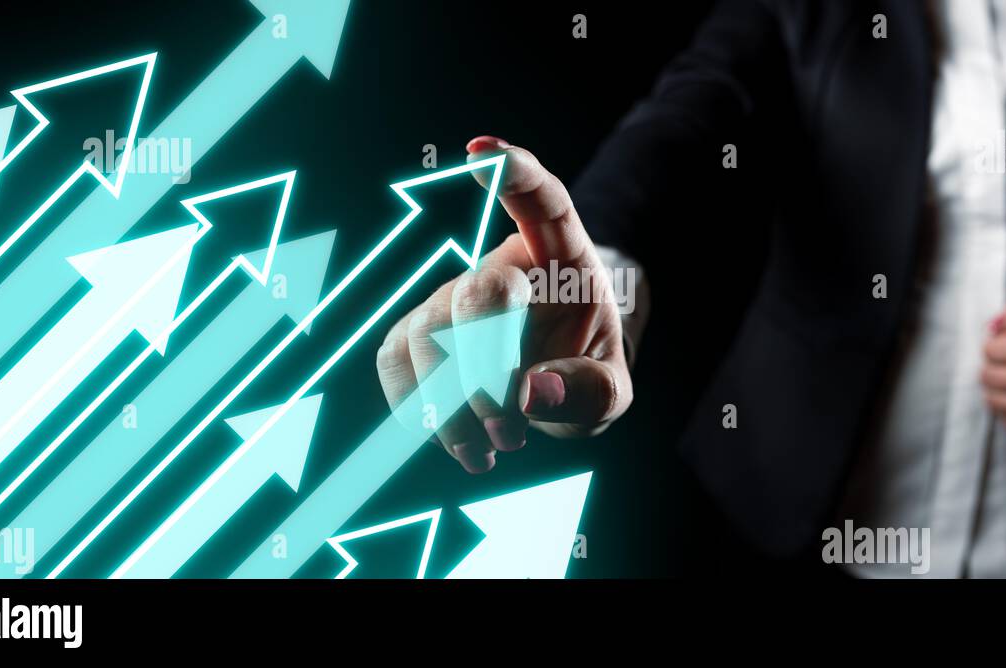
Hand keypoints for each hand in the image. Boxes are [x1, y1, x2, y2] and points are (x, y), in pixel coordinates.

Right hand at [375, 137, 633, 472]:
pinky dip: (414, 406)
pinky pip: (395, 358)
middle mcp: (503, 267)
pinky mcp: (419, 333)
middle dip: (488, 370)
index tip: (484, 154)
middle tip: (511, 433)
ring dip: (449, 403)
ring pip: (428, 332)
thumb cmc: (585, 367)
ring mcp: (454, 296)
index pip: (544, 202)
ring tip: (488, 452)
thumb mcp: (610, 389)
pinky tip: (453, 442)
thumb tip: (530, 395)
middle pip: (478, 292)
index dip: (516, 175)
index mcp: (562, 259)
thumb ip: (586, 392)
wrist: (554, 378)